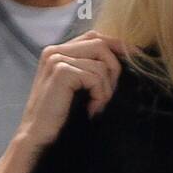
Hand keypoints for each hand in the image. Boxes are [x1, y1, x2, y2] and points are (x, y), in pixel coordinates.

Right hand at [15, 31, 127, 154]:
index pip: (94, 37)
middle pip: (101, 44)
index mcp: (57, 51)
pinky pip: (96, 76)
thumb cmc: (58, 115)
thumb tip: (122, 54)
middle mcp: (54, 51)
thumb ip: (89, 67)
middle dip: (113, 69)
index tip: (135, 56)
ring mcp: (56, 59)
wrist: (37, 136)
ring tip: (96, 105)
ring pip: (101, 63)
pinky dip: (99, 95)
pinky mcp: (61, 71)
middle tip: (108, 94)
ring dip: (106, 88)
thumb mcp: (75, 87)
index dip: (117, 45)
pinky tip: (91, 109)